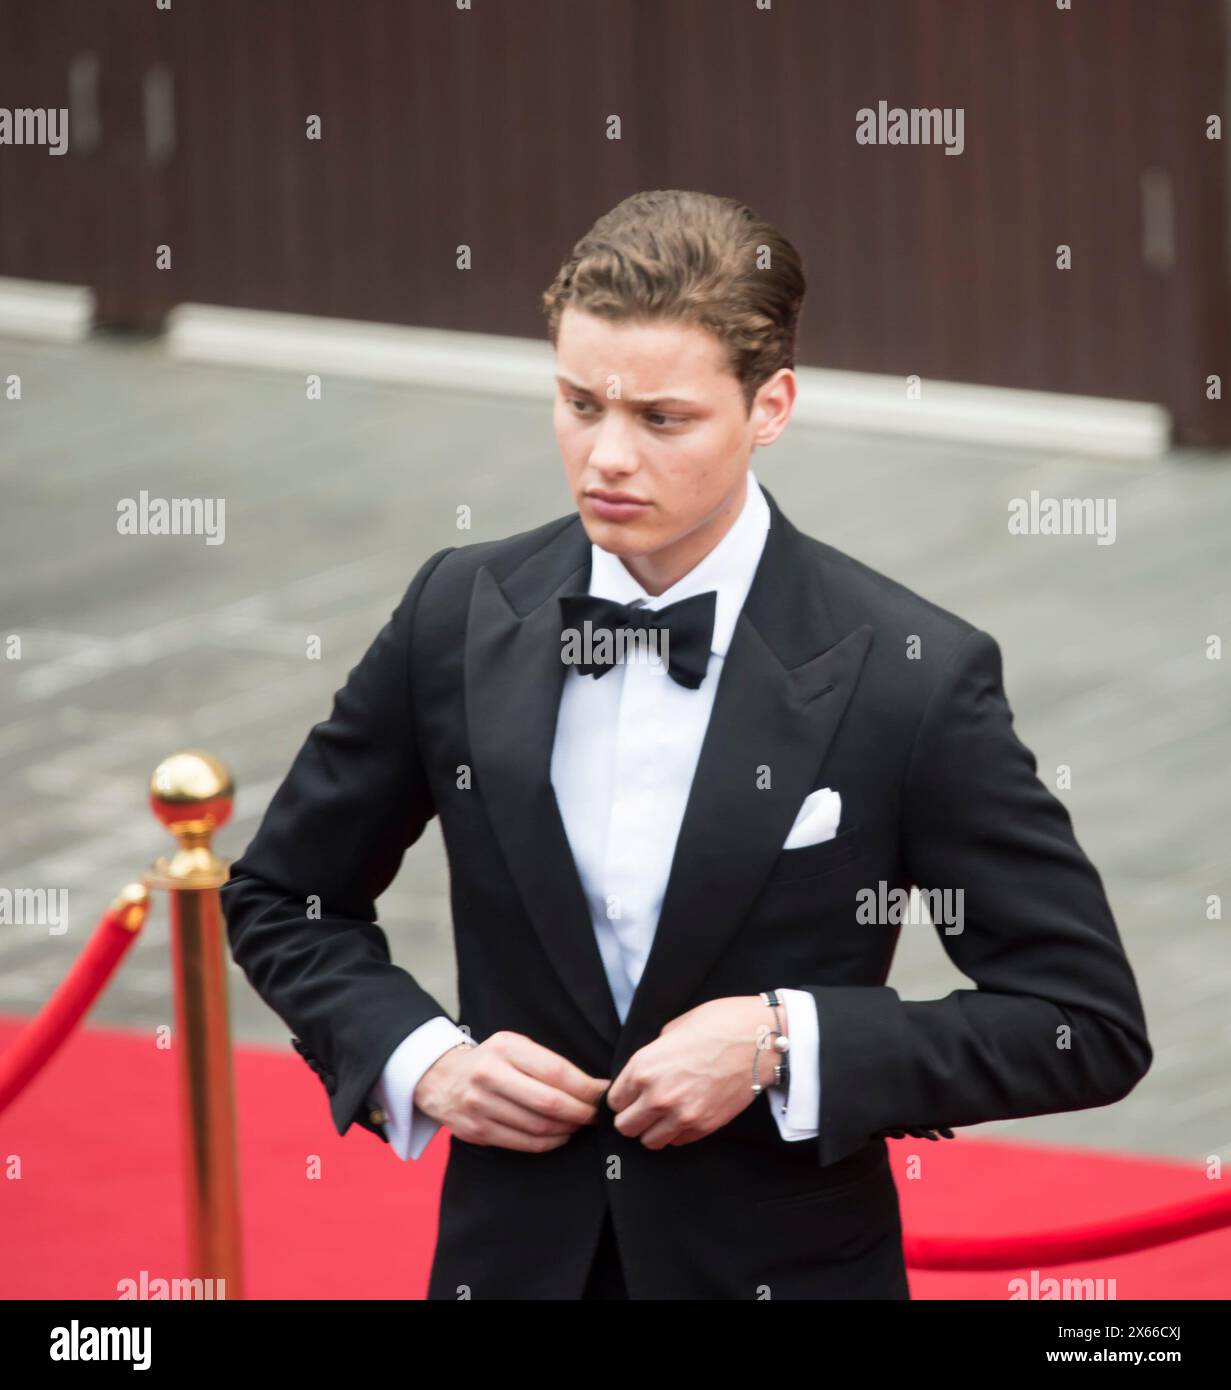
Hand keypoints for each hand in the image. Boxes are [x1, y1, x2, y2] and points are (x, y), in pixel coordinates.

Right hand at [414, 1031, 609, 1153]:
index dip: (585, 1087)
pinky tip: (560, 1135)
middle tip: (596, 1115)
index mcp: (505, 1048)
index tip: (603, 1093)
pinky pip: (523, 1143)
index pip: (556, 1071)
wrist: (441, 1078)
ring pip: (538, 1127)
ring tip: (579, 1124)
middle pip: (549, 1102)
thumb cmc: (491, 1061)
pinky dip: (549, 1142)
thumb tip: (592, 1086)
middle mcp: (490, 1075)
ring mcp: (481, 1105)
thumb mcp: (514, 1047)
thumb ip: (546, 1063)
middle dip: (581, 1112)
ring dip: (567, 1129)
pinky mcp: (477, 1131)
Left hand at [607, 996, 776, 1149]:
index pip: (615, 1099)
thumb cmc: (719, 1024)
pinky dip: (676, 1133)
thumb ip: (654, 1053)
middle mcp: (658, 1095)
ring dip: (652, 1129)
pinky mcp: (705, 1126)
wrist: (761, 1041)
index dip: (622, 1095)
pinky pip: (677, 1142)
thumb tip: (647, 1068)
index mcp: (645, 1067)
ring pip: (649, 1141)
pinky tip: (683, 1115)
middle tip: (642, 1108)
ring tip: (662, 1116)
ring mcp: (682, 1115)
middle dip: (631, 1117)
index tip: (630, 1094)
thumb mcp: (674, 1028)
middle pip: (625, 1126)